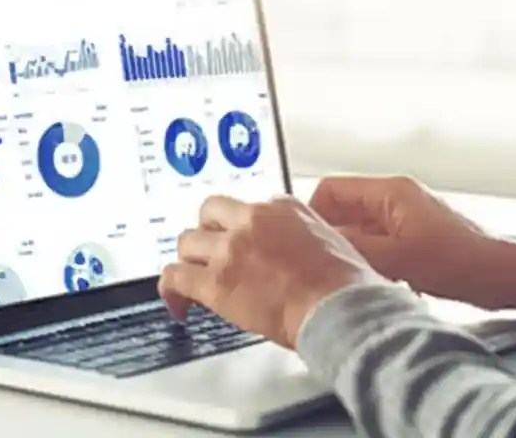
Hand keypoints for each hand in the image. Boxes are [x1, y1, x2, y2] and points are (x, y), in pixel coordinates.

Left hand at [158, 195, 385, 348]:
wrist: (336, 307)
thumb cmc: (343, 284)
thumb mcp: (333, 241)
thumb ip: (306, 237)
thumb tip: (302, 251)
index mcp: (282, 208)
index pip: (248, 208)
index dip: (242, 227)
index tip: (243, 241)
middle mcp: (251, 221)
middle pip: (210, 212)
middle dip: (208, 231)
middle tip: (211, 251)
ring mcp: (230, 250)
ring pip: (188, 242)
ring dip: (190, 259)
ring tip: (193, 276)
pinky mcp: (215, 282)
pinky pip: (176, 278)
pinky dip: (172, 290)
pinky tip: (178, 303)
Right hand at [312, 175, 515, 321]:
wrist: (500, 277)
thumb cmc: (460, 263)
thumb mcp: (396, 259)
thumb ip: (354, 249)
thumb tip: (317, 245)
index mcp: (390, 191)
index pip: (331, 189)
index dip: (313, 215)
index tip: (306, 243)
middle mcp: (396, 197)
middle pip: (344, 209)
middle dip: (333, 237)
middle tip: (325, 265)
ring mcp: (406, 216)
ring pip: (360, 229)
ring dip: (353, 251)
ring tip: (352, 275)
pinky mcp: (415, 236)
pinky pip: (378, 242)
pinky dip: (371, 260)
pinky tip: (375, 281)